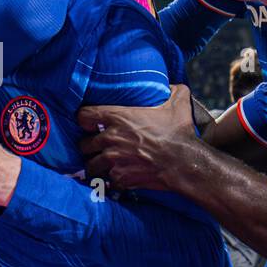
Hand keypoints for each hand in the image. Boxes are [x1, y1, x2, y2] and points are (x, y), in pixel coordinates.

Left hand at [77, 86, 198, 191]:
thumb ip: (172, 91)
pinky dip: (112, 180)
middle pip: (83, 144)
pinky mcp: (120, 177)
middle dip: (89, 146)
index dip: (85, 120)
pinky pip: (107, 181)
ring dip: (96, 165)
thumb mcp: (178, 104)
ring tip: (103, 165)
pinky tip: (119, 178)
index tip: (90, 124)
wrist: (183, 162)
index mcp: (118, 117)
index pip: (84, 115)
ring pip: (90, 165)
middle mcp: (110, 138)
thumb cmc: (178, 133)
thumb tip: (173, 86)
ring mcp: (113, 160)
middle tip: (98, 148)